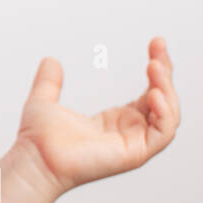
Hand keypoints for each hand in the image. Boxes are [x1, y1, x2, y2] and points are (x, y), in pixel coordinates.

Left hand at [14, 37, 180, 196]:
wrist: (33, 159)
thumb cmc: (38, 139)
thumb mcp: (45, 100)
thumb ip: (50, 81)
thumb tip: (50, 60)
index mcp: (116, 120)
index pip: (150, 92)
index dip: (156, 69)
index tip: (156, 44)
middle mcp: (129, 131)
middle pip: (164, 100)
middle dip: (166, 72)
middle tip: (159, 45)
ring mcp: (134, 144)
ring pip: (168, 115)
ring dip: (167, 89)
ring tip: (155, 66)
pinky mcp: (135, 154)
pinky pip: (163, 134)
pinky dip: (165, 113)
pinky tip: (154, 93)